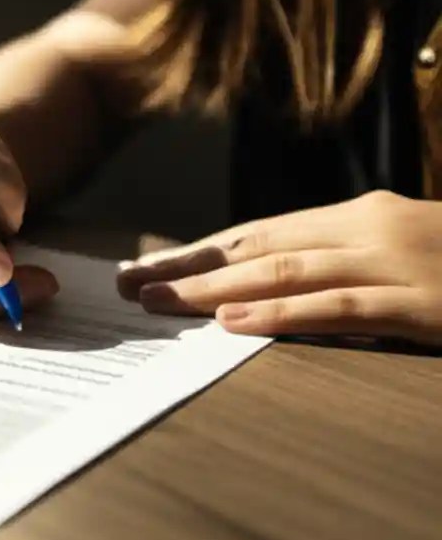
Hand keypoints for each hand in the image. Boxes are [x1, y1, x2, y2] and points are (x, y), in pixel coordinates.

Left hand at [116, 191, 441, 344]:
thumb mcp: (401, 256)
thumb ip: (340, 265)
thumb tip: (266, 287)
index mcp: (359, 216)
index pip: (258, 233)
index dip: (197, 252)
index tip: (144, 268)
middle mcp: (368, 228)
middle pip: (257, 246)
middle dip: (187, 267)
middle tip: (127, 286)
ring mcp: (397, 262)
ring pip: (285, 270)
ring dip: (214, 289)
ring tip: (159, 303)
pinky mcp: (425, 302)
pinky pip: (342, 307)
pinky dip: (283, 313)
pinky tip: (234, 323)